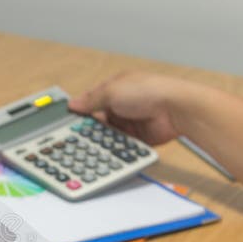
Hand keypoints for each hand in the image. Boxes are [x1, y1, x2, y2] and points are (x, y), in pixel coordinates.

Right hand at [68, 71, 194, 145]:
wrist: (176, 108)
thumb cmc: (149, 90)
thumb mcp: (112, 91)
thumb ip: (91, 100)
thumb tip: (73, 104)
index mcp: (113, 89)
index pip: (90, 100)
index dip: (79, 111)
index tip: (66, 122)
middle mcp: (120, 105)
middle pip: (97, 120)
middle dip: (88, 128)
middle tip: (75, 138)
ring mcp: (129, 122)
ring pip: (108, 134)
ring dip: (101, 139)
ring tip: (89, 147)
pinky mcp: (137, 137)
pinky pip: (120, 145)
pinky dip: (114, 148)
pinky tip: (106, 152)